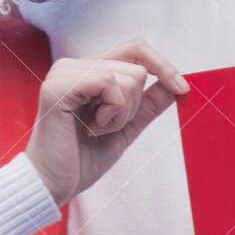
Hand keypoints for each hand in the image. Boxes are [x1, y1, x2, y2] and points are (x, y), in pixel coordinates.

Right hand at [27, 40, 187, 205]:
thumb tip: (177, 85)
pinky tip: (90, 127)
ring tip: (94, 129)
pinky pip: (108, 84)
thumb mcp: (125, 129)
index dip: (162, 65)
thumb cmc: (81, 160)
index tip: (182, 88)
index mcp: (87, 71)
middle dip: (133, 106)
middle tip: (105, 127)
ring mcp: (64, 73)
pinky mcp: (58, 86)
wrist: (52, 185)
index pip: (134, 49)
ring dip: (121, 114)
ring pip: (127, 77)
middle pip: (137, 67)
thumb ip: (147, 104)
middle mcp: (74, 65)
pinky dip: (111, 112)